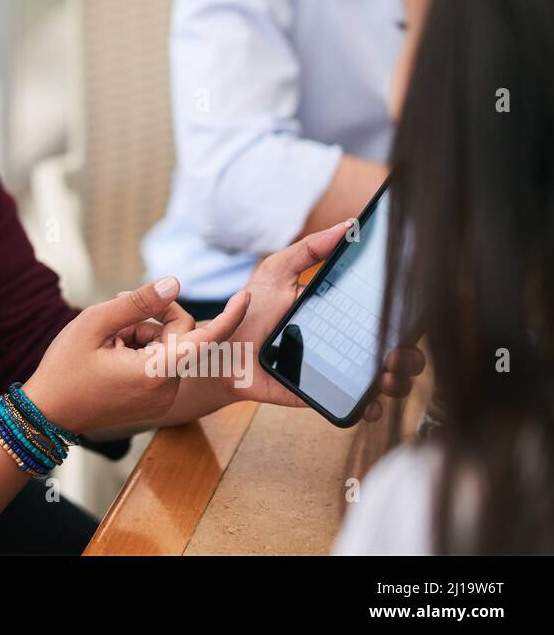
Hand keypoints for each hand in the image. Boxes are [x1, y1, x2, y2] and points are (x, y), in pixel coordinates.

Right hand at [22, 277, 250, 434]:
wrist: (46, 413)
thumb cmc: (65, 368)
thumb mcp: (95, 324)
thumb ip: (137, 302)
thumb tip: (174, 283)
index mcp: (155, 371)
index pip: (204, 339)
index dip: (229, 316)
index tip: (245, 296)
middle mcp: (166, 388)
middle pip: (180, 336)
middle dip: (151, 320)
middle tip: (116, 320)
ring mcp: (161, 398)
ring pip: (168, 349)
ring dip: (142, 336)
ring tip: (107, 343)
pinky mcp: (153, 401)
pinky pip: (160, 364)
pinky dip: (140, 352)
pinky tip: (111, 355)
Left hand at [217, 220, 426, 420]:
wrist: (223, 350)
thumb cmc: (250, 308)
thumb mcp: (277, 272)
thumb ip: (308, 250)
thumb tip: (348, 225)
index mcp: (342, 312)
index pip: (385, 314)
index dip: (405, 318)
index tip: (412, 317)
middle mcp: (347, 342)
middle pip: (397, 351)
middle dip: (411, 356)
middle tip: (398, 353)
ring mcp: (339, 371)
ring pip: (386, 381)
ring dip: (399, 382)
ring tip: (388, 374)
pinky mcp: (324, 394)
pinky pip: (356, 407)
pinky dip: (372, 409)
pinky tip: (372, 405)